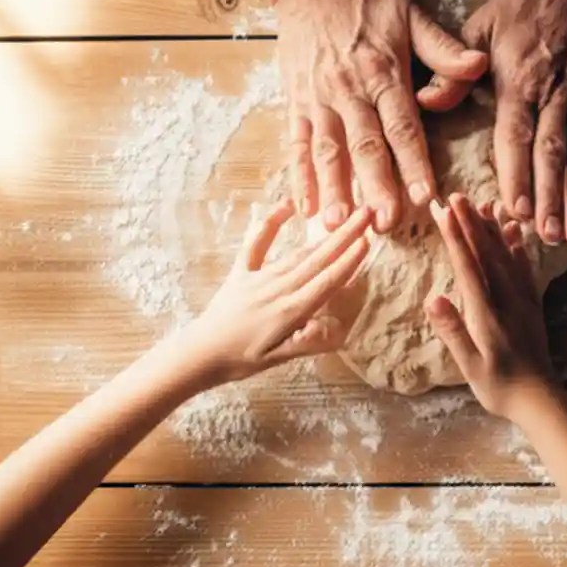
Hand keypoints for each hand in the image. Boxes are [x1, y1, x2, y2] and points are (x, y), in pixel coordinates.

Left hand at [176, 201, 371, 382]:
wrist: (199, 353)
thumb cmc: (240, 360)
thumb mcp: (276, 360)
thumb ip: (307, 342)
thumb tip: (337, 329)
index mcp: (289, 310)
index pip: (326, 282)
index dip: (348, 262)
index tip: (367, 240)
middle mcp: (278, 288)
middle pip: (318, 260)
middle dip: (344, 236)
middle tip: (367, 213)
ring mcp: (260, 277)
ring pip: (298, 252)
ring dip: (323, 234)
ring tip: (345, 216)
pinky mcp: (242, 272)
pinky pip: (257, 244)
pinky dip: (270, 224)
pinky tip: (286, 205)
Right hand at [276, 0, 488, 233]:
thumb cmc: (365, 1)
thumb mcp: (409, 14)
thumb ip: (442, 47)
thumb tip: (479, 64)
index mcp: (383, 72)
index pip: (402, 125)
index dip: (413, 161)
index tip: (425, 195)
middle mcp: (349, 90)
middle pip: (364, 145)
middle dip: (375, 186)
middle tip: (385, 223)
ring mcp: (318, 99)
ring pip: (327, 150)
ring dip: (333, 188)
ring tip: (339, 223)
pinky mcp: (295, 103)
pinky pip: (296, 143)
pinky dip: (298, 177)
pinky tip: (304, 208)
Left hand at [424, 0, 566, 246]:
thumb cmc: (525, 9)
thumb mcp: (481, 26)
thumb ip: (453, 69)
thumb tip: (424, 101)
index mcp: (520, 83)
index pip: (518, 135)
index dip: (518, 173)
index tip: (515, 208)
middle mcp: (555, 99)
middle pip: (554, 155)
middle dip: (551, 199)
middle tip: (546, 236)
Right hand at [424, 194, 557, 420]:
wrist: (540, 399)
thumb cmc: (499, 388)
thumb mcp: (470, 367)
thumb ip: (454, 332)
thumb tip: (432, 299)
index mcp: (487, 313)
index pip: (469, 266)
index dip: (456, 236)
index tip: (445, 211)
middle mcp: (506, 299)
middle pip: (487, 253)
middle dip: (471, 223)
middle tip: (457, 196)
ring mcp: (522, 300)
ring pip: (506, 256)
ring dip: (492, 229)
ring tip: (482, 203)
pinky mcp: (531, 306)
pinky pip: (524, 269)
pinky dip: (517, 247)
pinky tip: (513, 233)